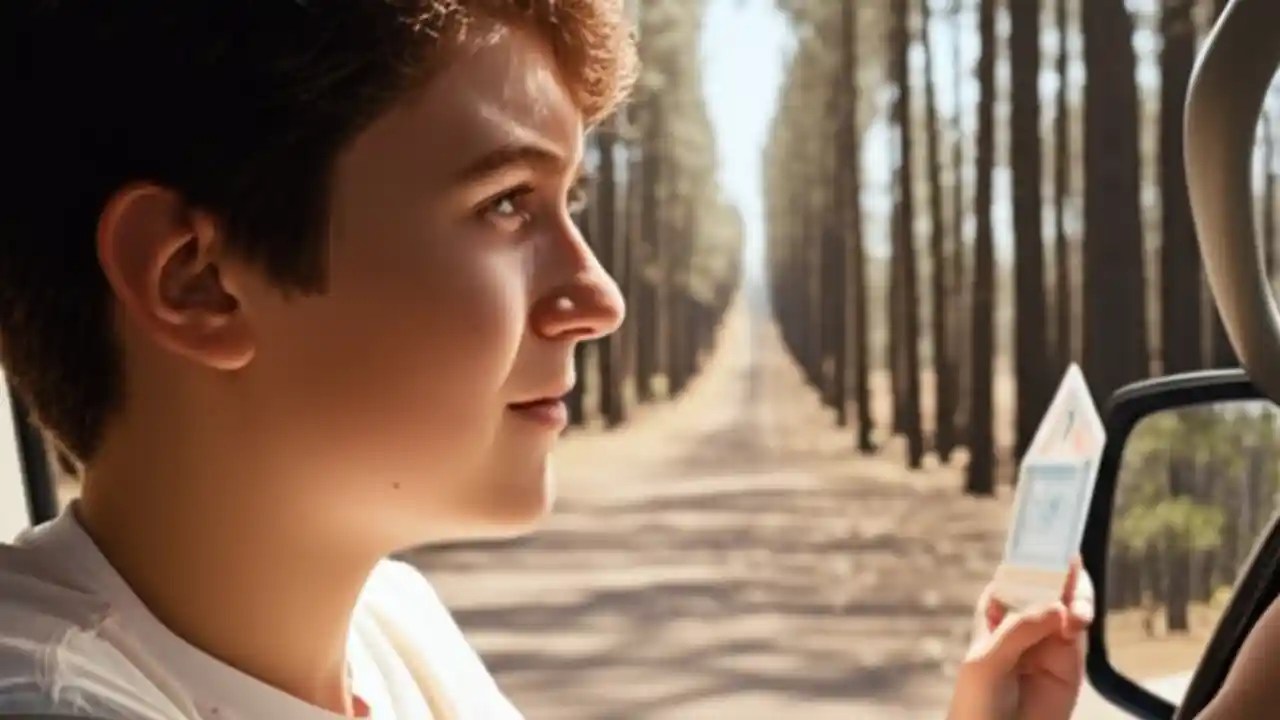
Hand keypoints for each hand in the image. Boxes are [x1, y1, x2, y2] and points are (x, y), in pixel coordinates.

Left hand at [947, 558, 1094, 719]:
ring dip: (1076, 596)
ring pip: (1068, 602)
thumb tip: (1056, 605)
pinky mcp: (1068, 660)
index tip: (1050, 540)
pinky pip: (1079, 630)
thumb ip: (1018, 631)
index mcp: (993, 611)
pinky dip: (1082, 618)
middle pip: (1048, 584)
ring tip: (1075, 610)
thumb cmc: (976, 701)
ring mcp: (1047, 639)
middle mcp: (1022, 620)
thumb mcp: (986, 661)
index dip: (1031, 556)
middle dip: (1060, 573)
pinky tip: (1076, 621)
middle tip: (1071, 566)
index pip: (1013, 575)